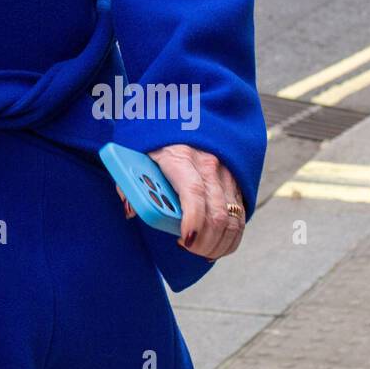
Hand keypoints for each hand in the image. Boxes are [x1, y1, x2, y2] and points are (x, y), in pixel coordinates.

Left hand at [115, 145, 245, 260]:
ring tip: (201, 253)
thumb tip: (130, 211)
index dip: (192, 220)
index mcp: (179, 156)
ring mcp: (225, 173)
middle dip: (205, 242)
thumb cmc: (154, 141)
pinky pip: (240, 216)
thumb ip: (130, 182)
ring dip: (218, 244)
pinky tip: (216, 248)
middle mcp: (208, 164)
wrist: (183, 115)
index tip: (184, 241)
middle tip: (189, 251)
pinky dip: (231, 238)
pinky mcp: (235, 181)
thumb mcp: (137, 154)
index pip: (193, 192)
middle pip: (216, 213)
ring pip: (232, 219)